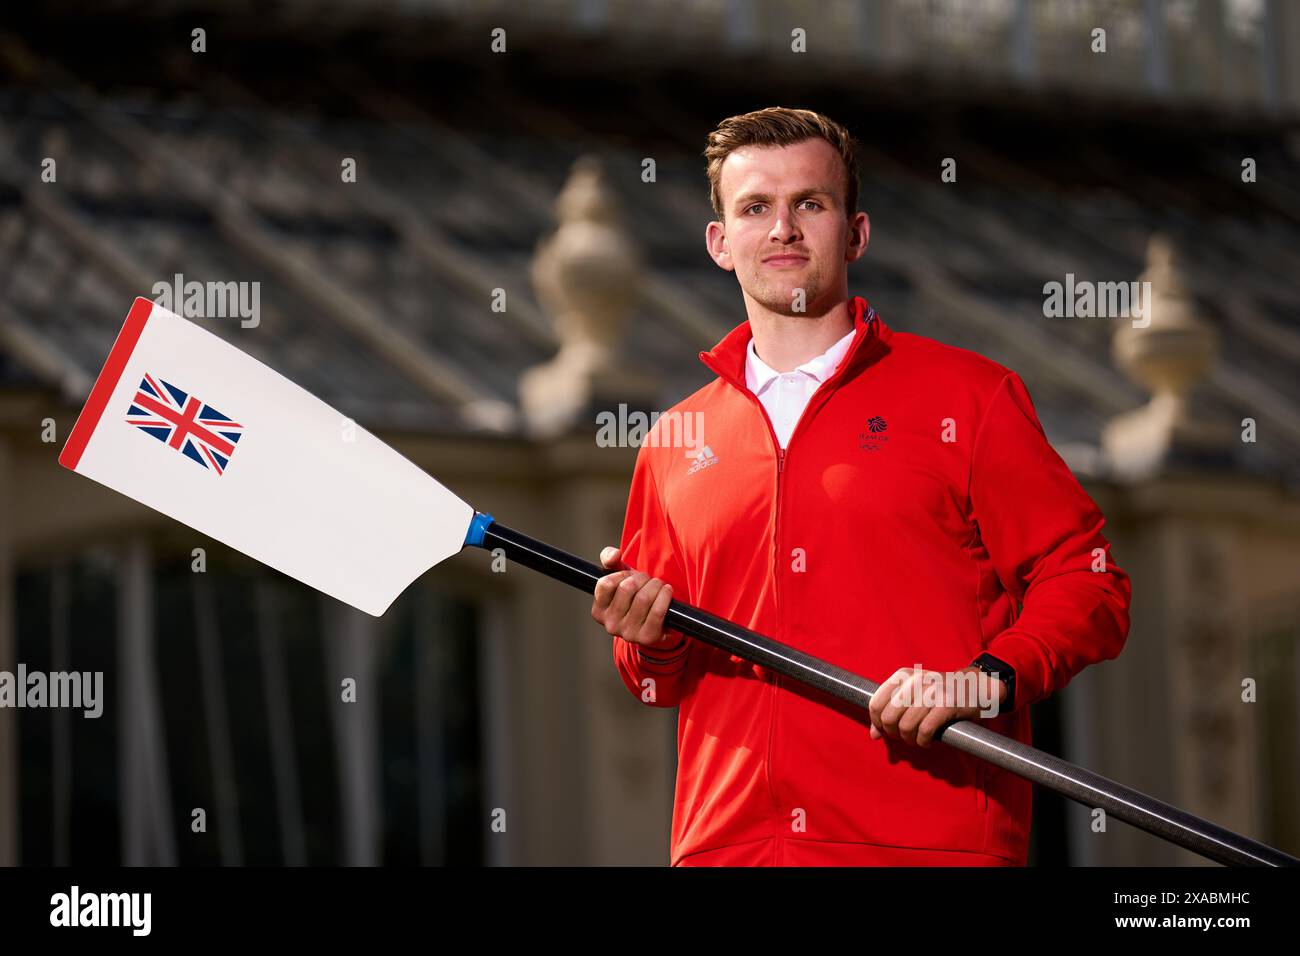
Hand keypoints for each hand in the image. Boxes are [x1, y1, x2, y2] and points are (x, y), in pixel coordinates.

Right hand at [591, 546, 678, 647]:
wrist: (657, 623)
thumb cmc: (635, 596)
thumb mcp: (619, 577)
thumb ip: (610, 559)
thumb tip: (614, 555)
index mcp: (599, 611)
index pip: (606, 583)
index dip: (622, 574)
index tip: (630, 576)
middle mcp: (610, 625)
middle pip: (627, 588)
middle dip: (642, 578)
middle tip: (649, 580)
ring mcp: (628, 633)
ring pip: (643, 598)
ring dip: (656, 585)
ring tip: (659, 586)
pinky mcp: (648, 638)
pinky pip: (658, 611)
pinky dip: (665, 596)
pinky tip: (667, 592)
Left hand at [868, 665, 1007, 747]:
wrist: (976, 687)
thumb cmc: (941, 695)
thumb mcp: (914, 696)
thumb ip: (891, 712)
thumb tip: (874, 734)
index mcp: (903, 676)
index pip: (875, 703)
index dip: (878, 723)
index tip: (887, 731)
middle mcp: (915, 681)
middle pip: (889, 718)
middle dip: (894, 734)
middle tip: (906, 737)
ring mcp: (931, 692)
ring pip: (906, 726)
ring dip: (911, 740)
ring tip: (918, 739)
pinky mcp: (947, 704)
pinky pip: (925, 730)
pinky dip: (924, 741)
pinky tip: (929, 740)